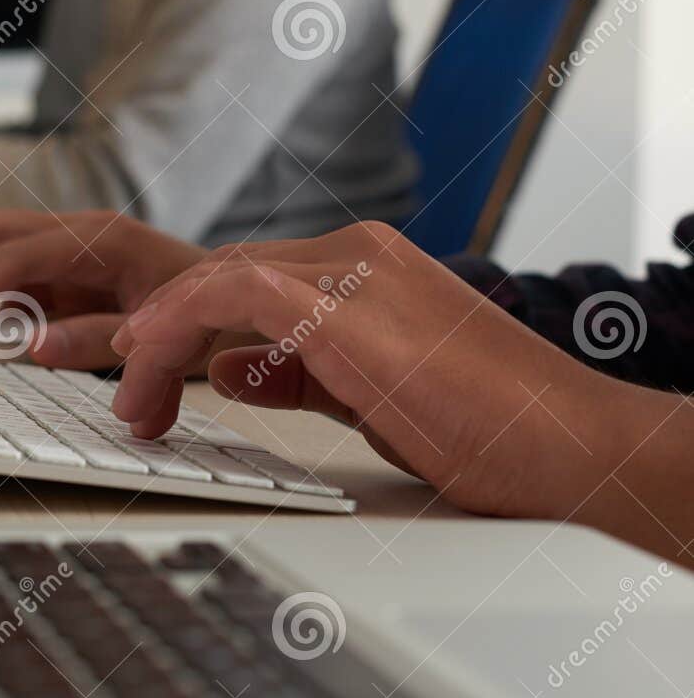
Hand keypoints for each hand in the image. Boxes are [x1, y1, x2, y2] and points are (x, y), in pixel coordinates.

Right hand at [0, 209, 206, 367]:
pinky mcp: (68, 266)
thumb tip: (29, 345)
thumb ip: (94, 340)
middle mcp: (81, 232)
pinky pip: (12, 271)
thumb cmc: (210, 312)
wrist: (241, 295)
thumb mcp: (160, 336)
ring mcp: (72, 245)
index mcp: (104, 240)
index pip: (16, 253)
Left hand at [110, 221, 651, 527]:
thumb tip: (233, 369)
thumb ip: (299, 374)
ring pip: (217, 277)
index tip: (147, 371)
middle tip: (126, 396)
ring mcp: (353, 272)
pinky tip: (145, 361)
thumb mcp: (373, 395)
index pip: (250, 281)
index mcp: (368, 270)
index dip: (186, 325)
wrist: (571, 442)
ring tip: (129, 402)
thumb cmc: (493, 431)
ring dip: (155, 336)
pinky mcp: (346, 305)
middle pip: (223, 274)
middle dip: (158, 332)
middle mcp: (357, 255)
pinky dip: (176, 322)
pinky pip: (232, 292)